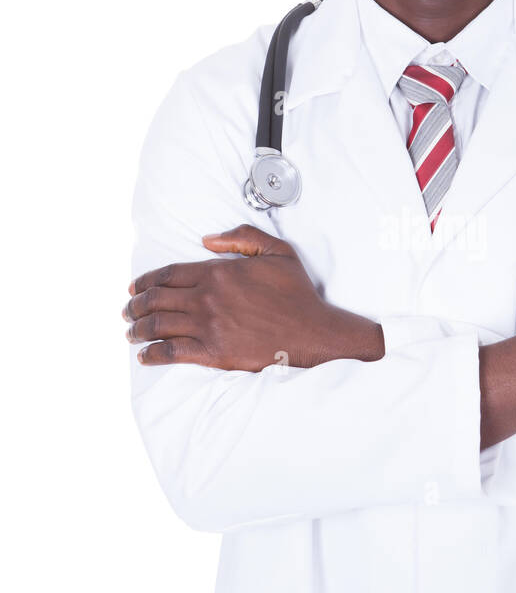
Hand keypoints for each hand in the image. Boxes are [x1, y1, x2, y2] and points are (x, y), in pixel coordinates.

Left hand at [123, 225, 384, 369]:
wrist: (312, 334)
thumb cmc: (297, 295)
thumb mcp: (277, 252)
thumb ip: (242, 237)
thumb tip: (207, 239)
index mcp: (218, 273)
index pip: (168, 274)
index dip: (145, 281)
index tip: (134, 287)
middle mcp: (207, 299)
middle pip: (156, 300)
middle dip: (135, 305)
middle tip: (127, 311)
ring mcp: (207, 327)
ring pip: (158, 326)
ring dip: (138, 329)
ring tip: (130, 332)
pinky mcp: (212, 353)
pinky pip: (171, 352)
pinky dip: (152, 354)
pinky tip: (145, 356)